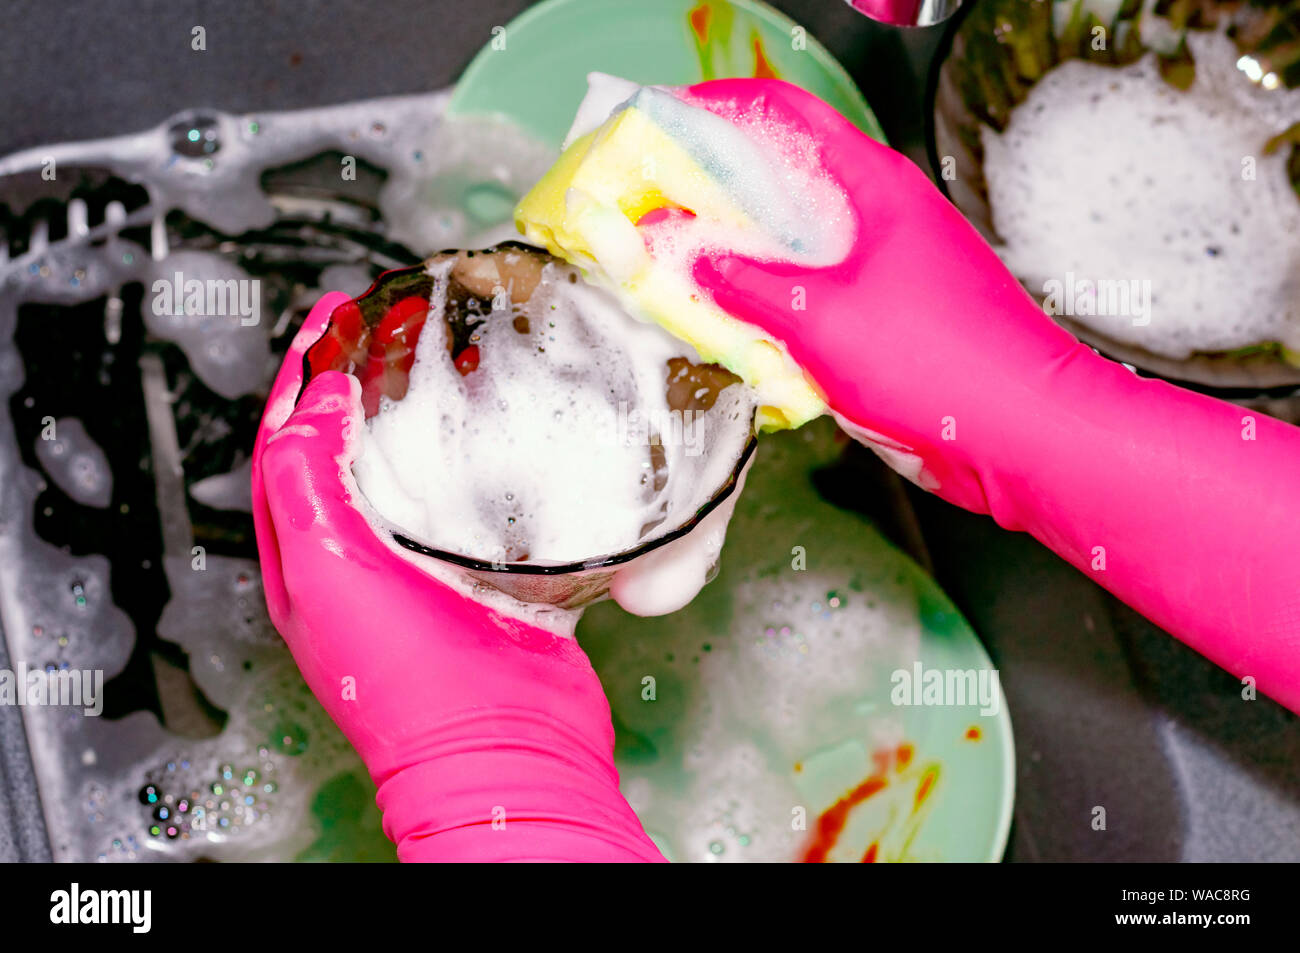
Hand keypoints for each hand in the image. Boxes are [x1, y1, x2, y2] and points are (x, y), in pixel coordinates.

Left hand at [252, 293, 663, 860]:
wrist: (507, 752)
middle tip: (389, 323)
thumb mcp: (326, 573)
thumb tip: (314, 400)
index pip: (290, 446)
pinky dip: (488, 464)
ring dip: (424, 415)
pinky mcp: (490, 583)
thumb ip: (306, 481)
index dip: (304, 375)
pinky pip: (481, 508)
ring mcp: (428, 574)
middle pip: (349, 451)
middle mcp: (361, 566)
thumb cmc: (409, 686)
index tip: (333, 317)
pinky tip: (513, 435)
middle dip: (361, 382)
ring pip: (416, 474)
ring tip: (447, 360)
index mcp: (308, 563)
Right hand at [683, 79, 1299, 711]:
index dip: (714, 108)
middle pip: (778, 177)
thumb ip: (743, 284)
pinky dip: (762, 304)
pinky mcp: (880, 316)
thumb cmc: (947, 367)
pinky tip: (726, 328)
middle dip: (709, 193)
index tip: (659, 127)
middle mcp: (876, 214)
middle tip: (651, 212)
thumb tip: (686, 254)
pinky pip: (805, 294)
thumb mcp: (822, 320)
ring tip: (674, 271)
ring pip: (789, 241)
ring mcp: (880, 265)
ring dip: (733, 255)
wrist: (1023, 436)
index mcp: (872, 184)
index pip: (782, 112)